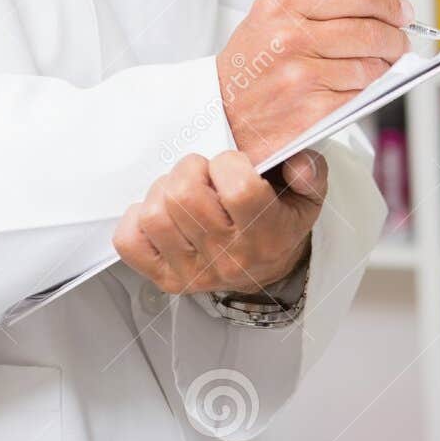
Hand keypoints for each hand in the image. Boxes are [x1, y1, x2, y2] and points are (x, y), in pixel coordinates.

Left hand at [112, 149, 327, 296]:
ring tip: (183, 194)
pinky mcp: (166, 278)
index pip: (237, 187)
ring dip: (163, 192)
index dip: (228, 163)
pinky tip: (162, 216)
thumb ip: (310, 172)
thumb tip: (296, 161)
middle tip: (203, 175)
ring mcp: (193, 271)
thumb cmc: (278, 224)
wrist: (265, 271)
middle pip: (184, 195)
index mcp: (264, 233)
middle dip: (189, 170)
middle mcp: (227, 256)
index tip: (232, 165)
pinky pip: (129, 242)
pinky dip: (137, 220)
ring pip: (154, 214)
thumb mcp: (306, 197)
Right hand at [217, 0, 411, 162]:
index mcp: (282, 6)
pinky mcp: (311, 111)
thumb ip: (317, 11)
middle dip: (395, 39)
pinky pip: (359, 98)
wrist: (217, 112)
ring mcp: (302, 75)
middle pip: (370, 31)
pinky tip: (357, 92)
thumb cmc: (248, 67)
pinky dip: (365, 96)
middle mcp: (291, 36)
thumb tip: (379, 15)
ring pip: (371, 68)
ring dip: (383, 70)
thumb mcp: (268, 20)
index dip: (388, 3)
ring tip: (378, 70)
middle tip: (399, 44)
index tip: (402, 12)